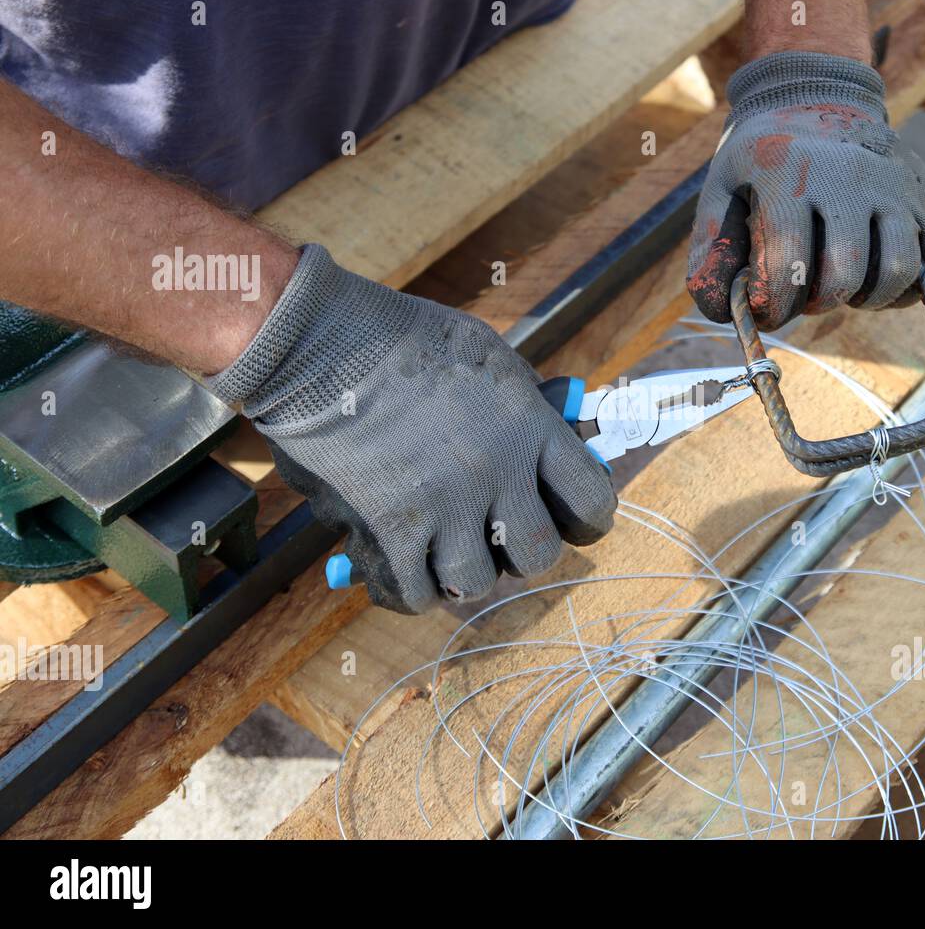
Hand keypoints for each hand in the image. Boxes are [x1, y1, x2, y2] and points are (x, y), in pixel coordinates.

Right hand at [208, 245, 616, 613]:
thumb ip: (530, 408)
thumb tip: (564, 435)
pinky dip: (414, 588)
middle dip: (524, 551)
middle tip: (501, 531)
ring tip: (449, 546)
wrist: (323, 342)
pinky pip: (415, 594)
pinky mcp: (388, 528)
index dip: (588, 520)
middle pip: (538, 554)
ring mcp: (441, 505)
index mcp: (529, 428)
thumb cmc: (408, 340)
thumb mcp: (493, 360)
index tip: (572, 520)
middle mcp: (494, 473)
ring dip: (467, 571)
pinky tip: (410, 564)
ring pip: (477, 582)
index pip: (591, 502)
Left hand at [687, 51, 924, 330]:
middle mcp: (847, 177)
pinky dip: (911, 286)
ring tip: (846, 290)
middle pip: (845, 275)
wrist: (815, 93)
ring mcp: (892, 181)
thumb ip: (712, 248)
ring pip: (899, 271)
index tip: (769, 310)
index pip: (788, 268)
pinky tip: (879, 277)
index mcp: (790, 176)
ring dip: (869, 299)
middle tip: (807, 296)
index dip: (775, 307)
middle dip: (820, 303)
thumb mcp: (723, 187)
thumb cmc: (763, 156)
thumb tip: (719, 310)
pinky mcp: (924, 189)